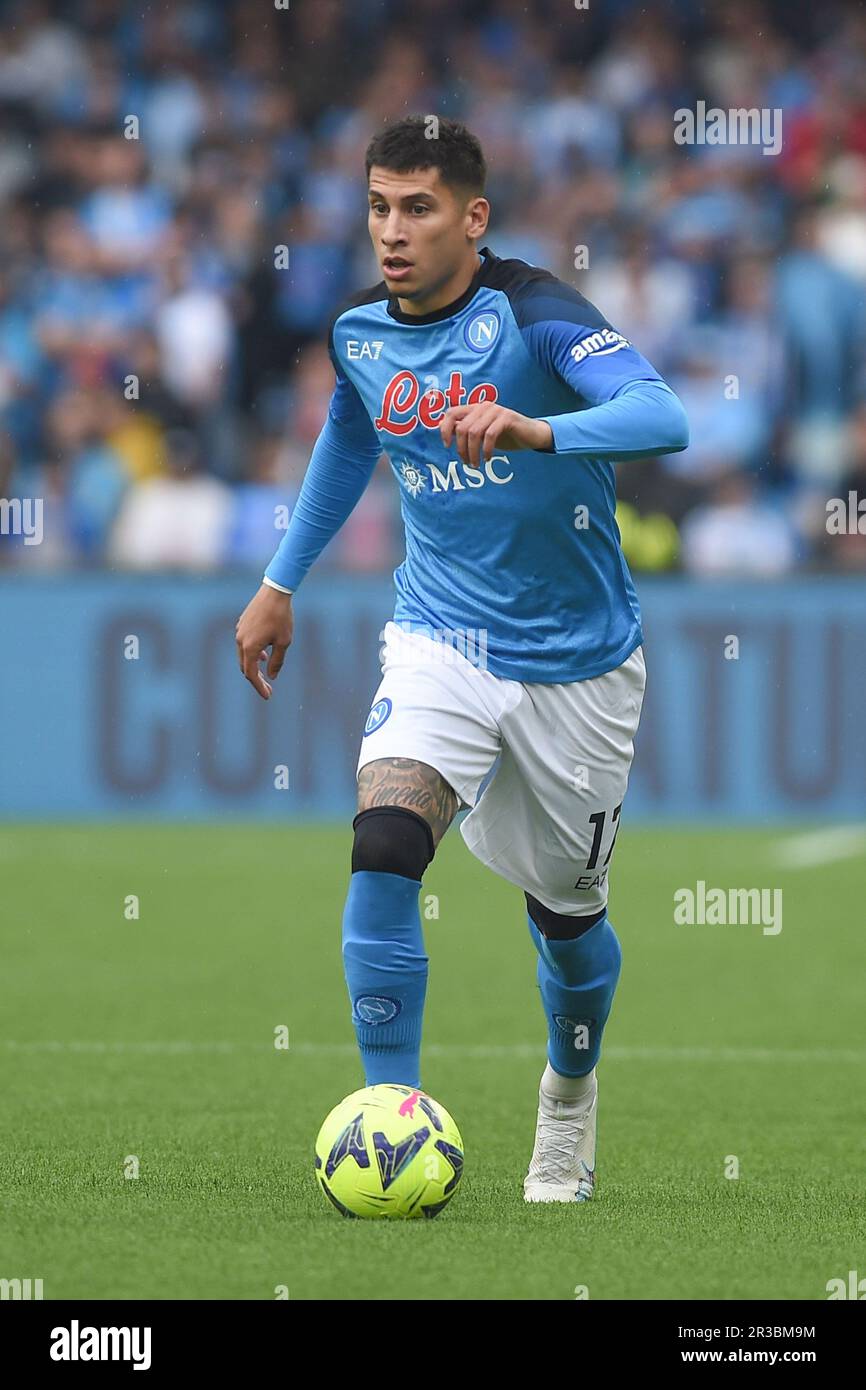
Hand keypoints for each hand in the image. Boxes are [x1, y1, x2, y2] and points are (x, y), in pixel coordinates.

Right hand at [235, 584, 293, 699]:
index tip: (268, 696)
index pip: (251, 674)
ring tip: (266, 671)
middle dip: (256, 679)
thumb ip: (277, 661)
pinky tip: (264, 653)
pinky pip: (245, 644)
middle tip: (269, 688)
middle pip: (245, 666)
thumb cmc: (282, 617)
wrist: (275, 592)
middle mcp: (241, 641)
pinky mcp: (242, 624)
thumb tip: (272, 676)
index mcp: (250, 647)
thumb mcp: (284, 642)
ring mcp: (239, 631)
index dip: (259, 687)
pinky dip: (253, 653)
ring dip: (254, 665)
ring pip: (244, 655)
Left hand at [439, 404, 552, 467]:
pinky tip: (488, 458)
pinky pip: (490, 435)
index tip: (447, 446)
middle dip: (461, 448)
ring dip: (473, 452)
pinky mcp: (507, 418)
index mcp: (475, 408)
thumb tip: (443, 429)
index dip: (445, 429)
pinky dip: (486, 449)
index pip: (451, 412)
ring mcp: (496, 411)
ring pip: (474, 432)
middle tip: (467, 462)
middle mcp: (484, 406)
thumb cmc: (505, 435)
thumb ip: (465, 430)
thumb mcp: (482, 434)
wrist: (531, 435)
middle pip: (462, 427)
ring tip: (476, 464)